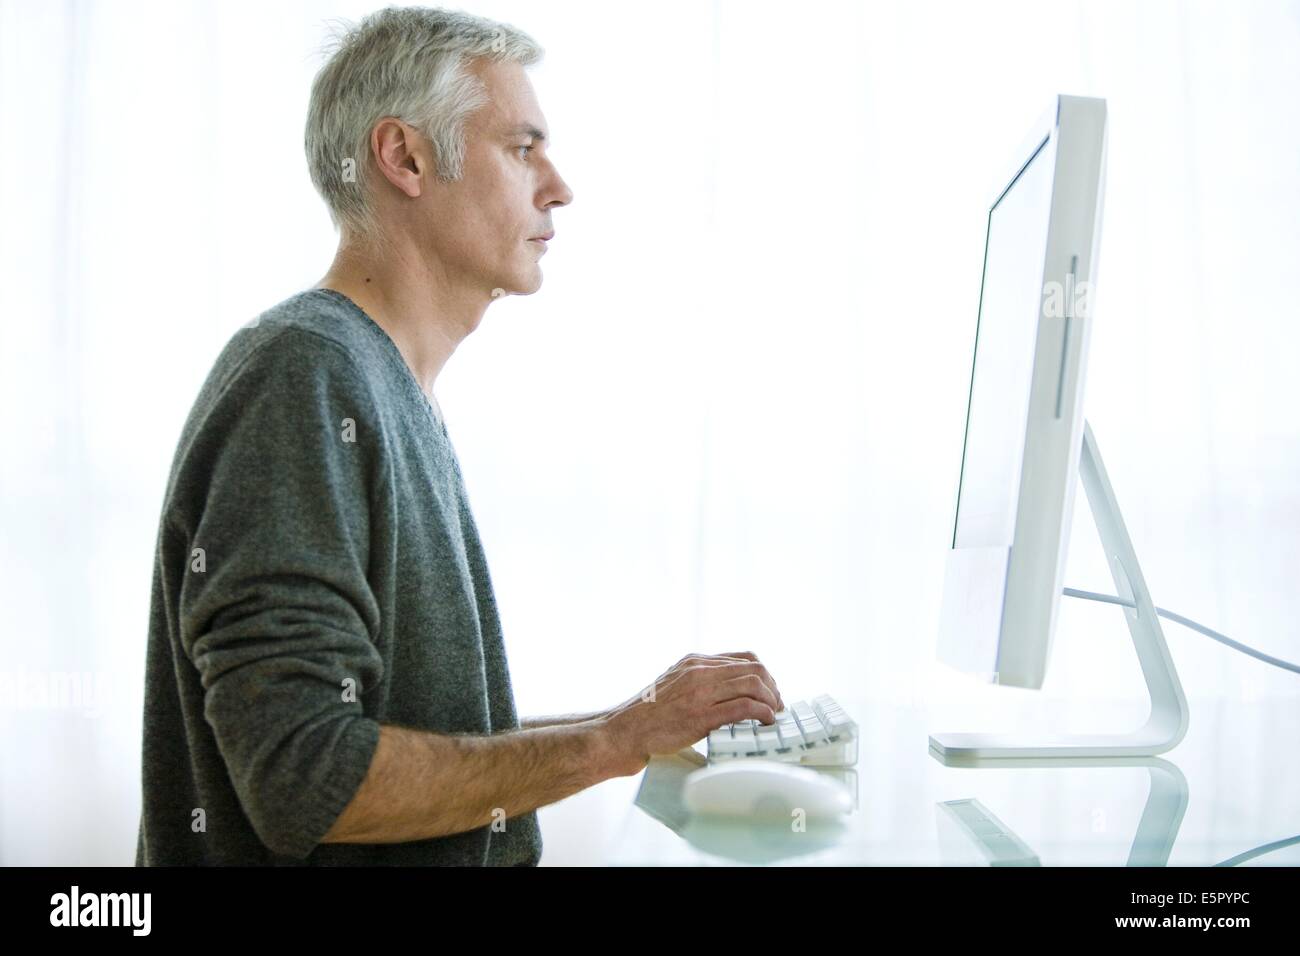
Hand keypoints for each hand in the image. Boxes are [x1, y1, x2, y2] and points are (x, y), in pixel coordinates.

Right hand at [598, 651, 784, 775]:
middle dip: (773, 687)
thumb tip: (728, 688)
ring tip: (774, 714)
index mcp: (694, 661)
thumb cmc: (649, 714)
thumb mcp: (674, 683)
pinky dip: (763, 713)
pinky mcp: (702, 715)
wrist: (625, 731)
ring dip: (772, 700)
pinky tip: (765, 722)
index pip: (743, 657)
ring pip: (753, 684)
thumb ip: (699, 680)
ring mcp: (701, 692)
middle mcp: (699, 671)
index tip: (769, 690)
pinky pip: (744, 707)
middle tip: (777, 705)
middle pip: (754, 668)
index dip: (764, 674)